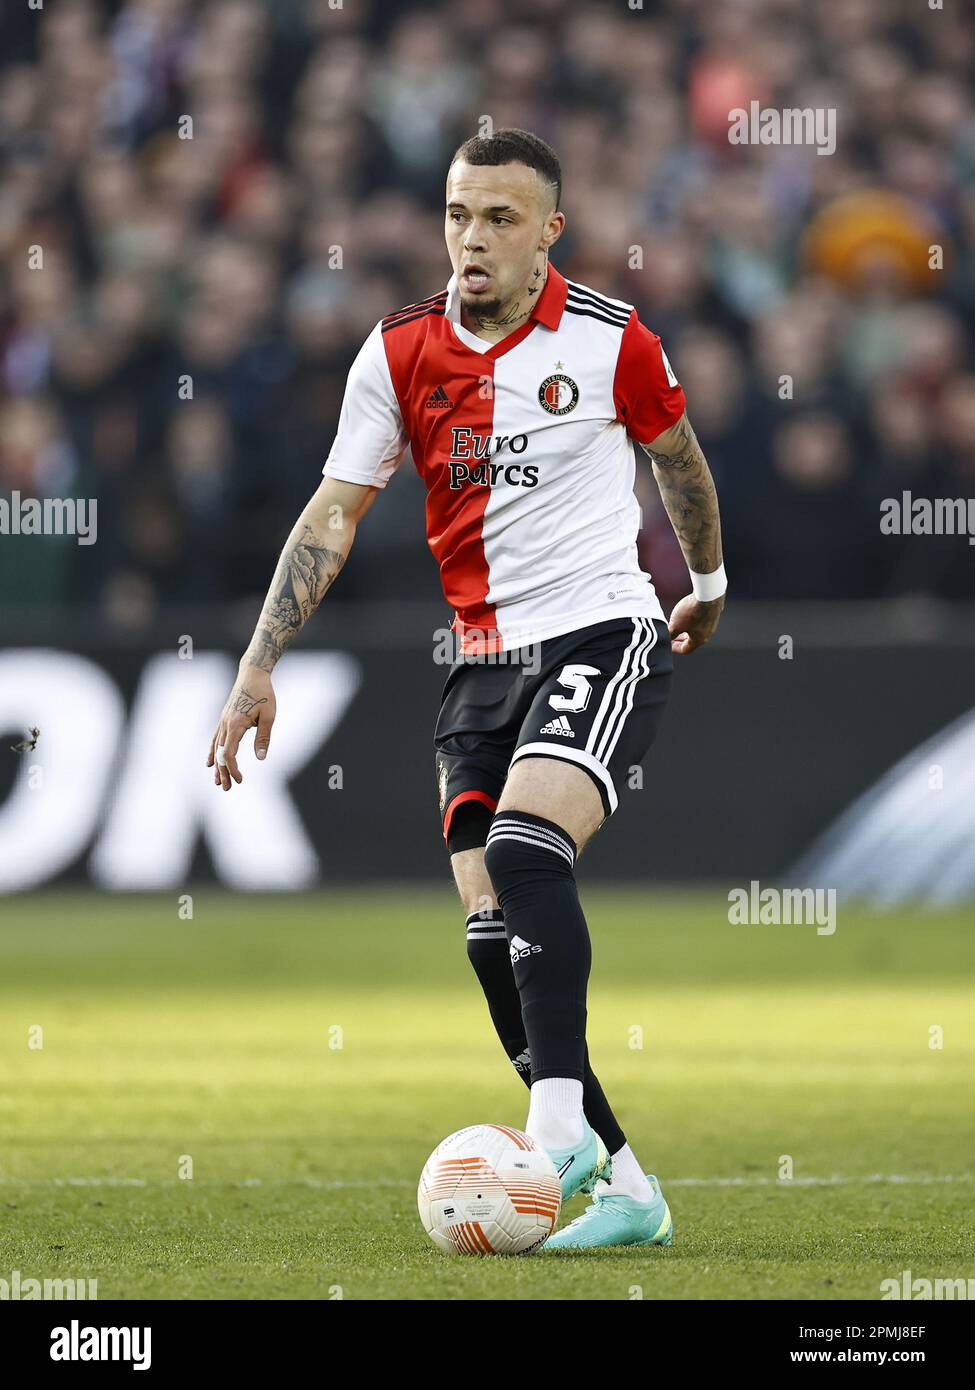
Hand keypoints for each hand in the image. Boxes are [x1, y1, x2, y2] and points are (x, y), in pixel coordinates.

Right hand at [207, 665, 275, 789]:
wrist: (253, 674)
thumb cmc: (264, 694)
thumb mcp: (269, 716)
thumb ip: (264, 737)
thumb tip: (261, 758)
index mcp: (236, 724)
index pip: (229, 753)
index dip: (233, 769)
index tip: (240, 780)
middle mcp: (226, 724)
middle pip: (221, 754)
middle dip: (223, 772)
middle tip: (226, 789)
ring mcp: (223, 720)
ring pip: (216, 747)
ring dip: (217, 765)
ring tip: (217, 781)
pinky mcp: (224, 718)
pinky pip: (215, 738)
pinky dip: (213, 751)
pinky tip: (211, 761)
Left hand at [668, 593, 724, 654]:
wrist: (708, 594)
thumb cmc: (693, 611)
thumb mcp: (675, 624)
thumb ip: (670, 633)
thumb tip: (668, 637)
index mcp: (699, 640)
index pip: (685, 649)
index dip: (674, 648)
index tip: (668, 645)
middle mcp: (707, 634)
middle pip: (691, 641)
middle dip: (680, 639)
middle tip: (672, 636)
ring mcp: (711, 623)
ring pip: (696, 630)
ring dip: (686, 629)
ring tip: (678, 624)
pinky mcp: (713, 612)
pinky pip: (701, 620)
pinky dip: (692, 620)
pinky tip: (687, 613)